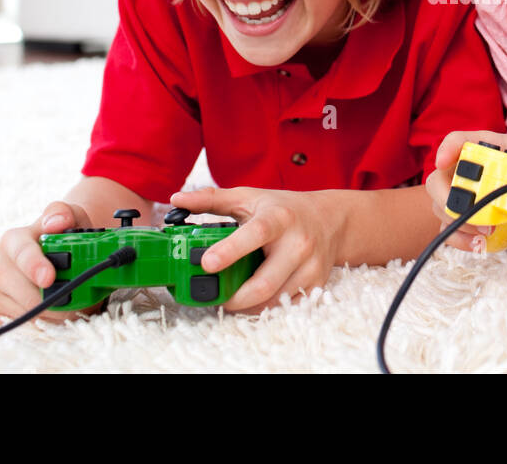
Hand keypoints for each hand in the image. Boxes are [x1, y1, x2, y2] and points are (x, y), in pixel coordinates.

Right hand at [0, 202, 100, 324]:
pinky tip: (56, 310)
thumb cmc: (63, 233)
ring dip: (54, 312)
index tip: (48, 278)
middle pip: (25, 292)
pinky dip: (45, 322)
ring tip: (72, 301)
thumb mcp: (69, 216)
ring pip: (26, 312)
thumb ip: (62, 213)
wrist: (60, 251)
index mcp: (12, 241)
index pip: (21, 255)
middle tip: (81, 298)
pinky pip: (24, 325)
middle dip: (55, 299)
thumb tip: (57, 221)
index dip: (34, 267)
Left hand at [170, 187, 337, 311]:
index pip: (255, 235)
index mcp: (279, 218)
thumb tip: (177, 198)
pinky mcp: (316, 284)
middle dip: (233, 297)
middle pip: (264, 282)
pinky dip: (263, 308)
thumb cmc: (283, 209)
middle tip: (213, 296)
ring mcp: (310, 267)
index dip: (230, 251)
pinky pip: (285, 306)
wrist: (330, 220)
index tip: (206, 264)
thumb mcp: (250, 197)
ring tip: (229, 298)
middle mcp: (298, 243)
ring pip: (273, 300)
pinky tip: (252, 300)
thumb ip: (212, 199)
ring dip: (246, 306)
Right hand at [424, 129, 506, 251]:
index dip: (446, 149)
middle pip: (437, 181)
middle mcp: (459, 170)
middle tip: (477, 212)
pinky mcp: (459, 218)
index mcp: (479, 147)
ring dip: (461, 224)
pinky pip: (448, 231)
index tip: (443, 160)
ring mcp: (455, 195)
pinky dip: (460, 241)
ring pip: (441, 209)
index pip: (456, 141)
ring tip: (488, 234)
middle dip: (451, 199)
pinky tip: (479, 246)